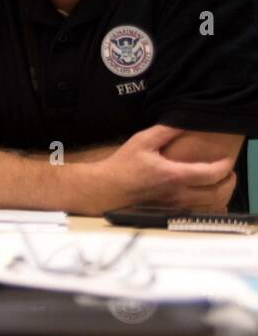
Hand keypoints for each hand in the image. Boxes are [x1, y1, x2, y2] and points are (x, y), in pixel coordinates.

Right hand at [94, 124, 236, 211]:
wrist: (106, 189)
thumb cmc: (123, 164)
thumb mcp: (142, 141)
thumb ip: (166, 131)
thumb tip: (187, 121)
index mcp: (173, 175)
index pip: (211, 174)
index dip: (224, 166)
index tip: (226, 159)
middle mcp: (178, 194)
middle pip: (217, 193)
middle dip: (228, 182)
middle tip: (228, 172)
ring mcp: (175, 207)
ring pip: (210, 206)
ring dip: (221, 194)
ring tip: (219, 182)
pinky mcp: (171, 213)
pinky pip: (199, 213)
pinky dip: (209, 205)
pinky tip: (205, 196)